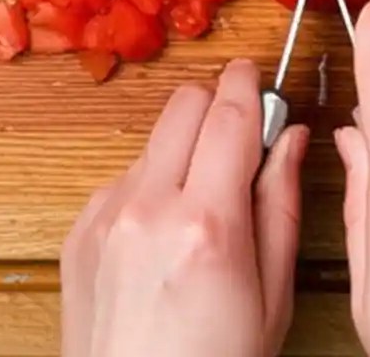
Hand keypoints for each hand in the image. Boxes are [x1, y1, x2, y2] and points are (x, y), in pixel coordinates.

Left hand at [60, 59, 309, 356]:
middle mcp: (146, 210)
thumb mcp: (273, 295)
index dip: (248, 83)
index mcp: (206, 226)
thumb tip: (289, 140)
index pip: (229, 114)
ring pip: (153, 141)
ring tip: (206, 204)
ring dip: (184, 150)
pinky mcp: (79, 231)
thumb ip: (282, 204)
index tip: (258, 74)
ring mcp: (104, 218)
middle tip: (241, 136)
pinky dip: (151, 187)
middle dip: (216, 106)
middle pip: (182, 105)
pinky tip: (168, 234)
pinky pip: (123, 179)